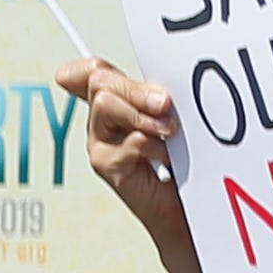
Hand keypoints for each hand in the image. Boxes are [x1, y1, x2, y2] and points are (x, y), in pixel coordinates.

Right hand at [61, 54, 194, 249]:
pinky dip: (155, 145)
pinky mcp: (106, 164)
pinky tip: (167, 158)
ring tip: (170, 133)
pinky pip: (129, 138)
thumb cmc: (182, 159)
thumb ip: (152, 97)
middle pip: (100, 82)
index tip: (101, 69)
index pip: (88, 74)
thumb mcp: (167, 116)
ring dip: (144, 116)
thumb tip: (147, 85)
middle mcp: (100, 122)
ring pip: (106, 104)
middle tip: (166, 105)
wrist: (186, 204)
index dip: (87, 68)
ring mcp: (100, 143)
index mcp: (114, 104)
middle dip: (136, 90)